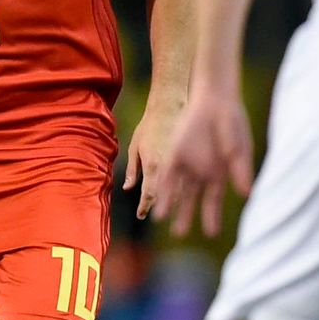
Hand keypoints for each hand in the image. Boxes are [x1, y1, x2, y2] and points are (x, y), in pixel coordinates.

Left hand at [125, 98, 183, 221]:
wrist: (170, 104)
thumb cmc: (149, 125)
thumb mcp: (135, 146)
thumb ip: (133, 169)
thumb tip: (128, 188)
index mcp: (152, 165)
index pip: (149, 195)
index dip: (144, 207)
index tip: (140, 215)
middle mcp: (168, 167)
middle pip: (166, 196)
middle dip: (159, 207)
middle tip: (154, 215)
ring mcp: (182, 162)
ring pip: (180, 190)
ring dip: (173, 201)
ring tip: (168, 209)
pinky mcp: (190, 156)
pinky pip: (188, 178)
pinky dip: (183, 187)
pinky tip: (180, 191)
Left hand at [152, 87, 253, 236]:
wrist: (216, 101)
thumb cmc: (232, 125)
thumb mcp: (238, 150)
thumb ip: (240, 171)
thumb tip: (246, 194)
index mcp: (219, 174)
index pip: (213, 201)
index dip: (211, 217)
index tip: (210, 233)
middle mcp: (202, 172)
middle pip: (192, 199)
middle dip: (186, 216)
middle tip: (179, 235)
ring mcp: (188, 163)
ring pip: (177, 190)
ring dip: (170, 204)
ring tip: (161, 221)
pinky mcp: (176, 153)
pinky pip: (168, 175)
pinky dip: (164, 188)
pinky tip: (158, 200)